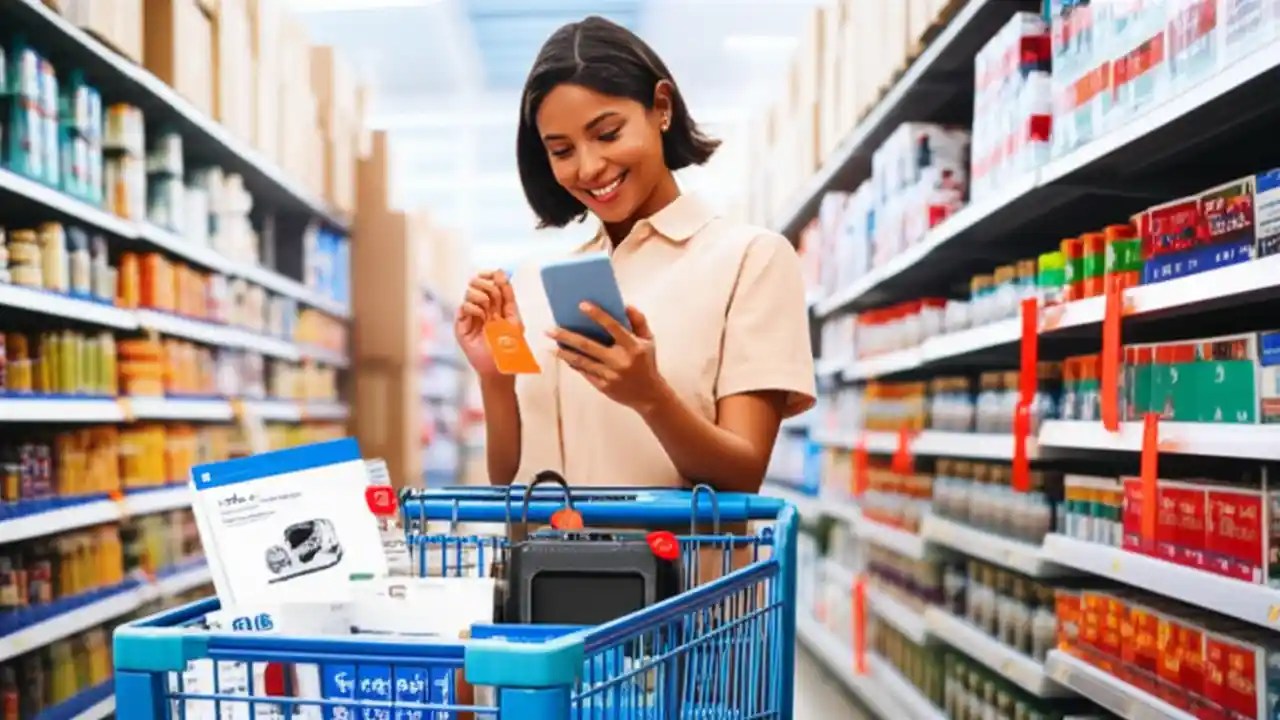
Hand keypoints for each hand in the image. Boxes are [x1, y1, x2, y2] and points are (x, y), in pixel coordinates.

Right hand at [455, 270, 520, 379]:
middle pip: (479, 283)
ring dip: (480, 297)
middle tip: (492, 300)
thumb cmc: (509, 347)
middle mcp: (483, 308)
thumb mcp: (513, 318)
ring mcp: (471, 316)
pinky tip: (480, 317)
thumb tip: (501, 272)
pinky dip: (473, 308)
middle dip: (486, 286)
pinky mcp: (462, 325)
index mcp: (497, 305)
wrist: (500, 367)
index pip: (491, 281)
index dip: (491, 274)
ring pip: (469, 292)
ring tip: (488, 313)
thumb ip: (508, 295)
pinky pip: (463, 307)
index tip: (492, 273)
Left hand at [549, 304, 668, 412]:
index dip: (597, 315)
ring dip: (563, 352)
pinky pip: (584, 372)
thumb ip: (638, 321)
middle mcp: (620, 361)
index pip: (613, 327)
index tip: (581, 305)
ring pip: (581, 361)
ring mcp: (610, 375)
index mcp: (633, 347)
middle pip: (588, 346)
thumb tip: (624, 305)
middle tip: (550, 329)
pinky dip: (572, 363)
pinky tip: (562, 355)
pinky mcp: (603, 386)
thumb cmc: (647, 362)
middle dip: (566, 336)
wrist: (649, 396)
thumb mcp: (648, 340)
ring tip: (550, 343)